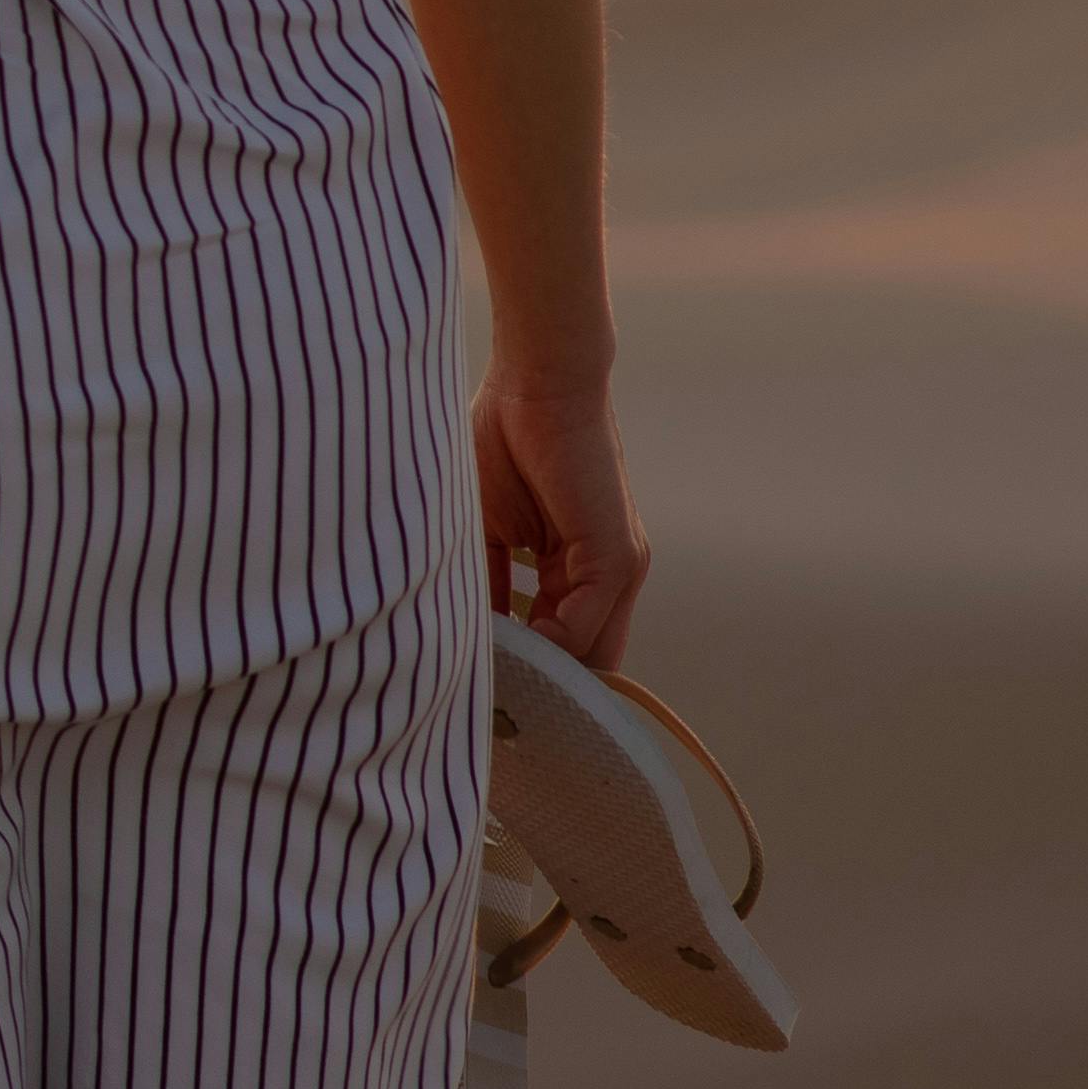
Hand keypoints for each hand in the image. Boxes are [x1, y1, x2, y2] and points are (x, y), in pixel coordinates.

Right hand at [474, 359, 648, 668]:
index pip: (564, 644)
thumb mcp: (487, 530)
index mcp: (574, 568)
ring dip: (544, 674)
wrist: (536, 382)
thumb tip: (469, 639)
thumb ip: (490, 585)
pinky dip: (547, 649)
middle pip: (583, 662)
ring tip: (494, 687)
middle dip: (544, 687)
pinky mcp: (617, 557)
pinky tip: (506, 649)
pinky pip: (585, 627)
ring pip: (589, 655)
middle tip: (491, 706)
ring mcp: (618, 569)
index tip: (486, 690)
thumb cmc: (500, 440)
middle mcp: (606, 575)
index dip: (534, 673)